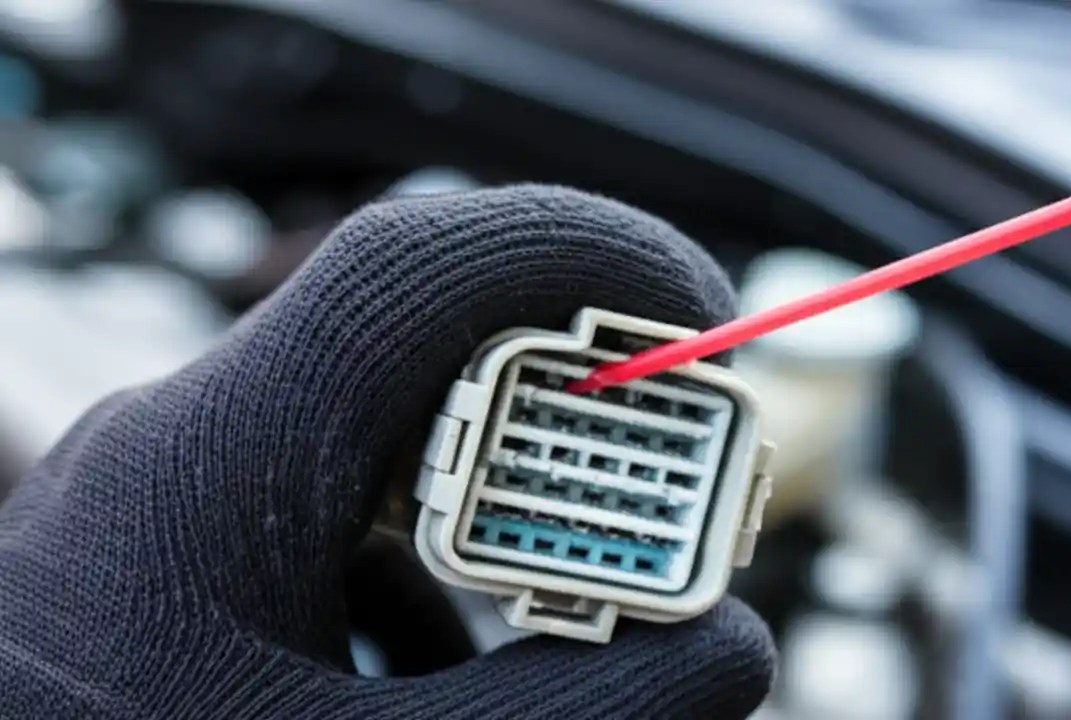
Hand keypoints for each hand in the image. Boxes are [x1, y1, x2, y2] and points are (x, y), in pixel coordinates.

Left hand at [0, 186, 775, 717]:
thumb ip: (583, 715)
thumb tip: (735, 652)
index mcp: (206, 464)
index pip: (411, 267)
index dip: (583, 259)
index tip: (704, 327)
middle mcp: (180, 454)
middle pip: (412, 365)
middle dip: (565, 428)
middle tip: (671, 504)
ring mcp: (170, 509)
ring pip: (376, 457)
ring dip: (496, 525)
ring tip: (567, 632)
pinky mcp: (172, 569)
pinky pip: (323, 530)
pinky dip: (419, 583)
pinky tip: (428, 682)